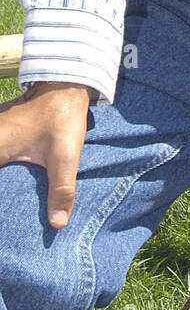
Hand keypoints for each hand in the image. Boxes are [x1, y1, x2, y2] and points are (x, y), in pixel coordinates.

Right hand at [0, 82, 92, 227]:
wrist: (64, 85)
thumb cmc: (61, 118)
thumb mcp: (64, 157)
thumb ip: (61, 190)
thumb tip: (57, 224)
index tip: (2, 220)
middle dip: (1, 190)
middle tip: (7, 218)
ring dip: (3, 181)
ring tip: (9, 208)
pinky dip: (3, 166)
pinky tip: (10, 181)